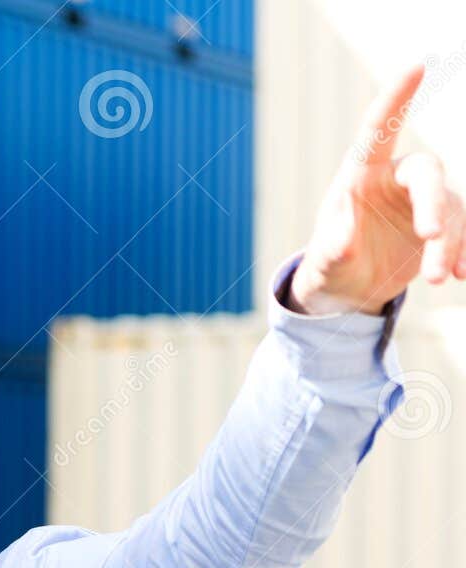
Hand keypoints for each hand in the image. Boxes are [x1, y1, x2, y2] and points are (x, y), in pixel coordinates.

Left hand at [291, 64, 465, 315]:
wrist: (349, 290)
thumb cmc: (331, 266)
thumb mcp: (324, 263)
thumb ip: (332, 248)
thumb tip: (344, 233)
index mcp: (360, 175)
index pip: (377, 131)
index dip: (396, 99)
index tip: (415, 68)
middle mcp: (395, 179)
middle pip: (427, 174)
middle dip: (433, 203)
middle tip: (430, 235)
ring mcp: (423, 200)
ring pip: (450, 208)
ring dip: (448, 243)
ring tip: (435, 278)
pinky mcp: (442, 223)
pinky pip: (463, 230)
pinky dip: (463, 253)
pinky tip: (459, 275)